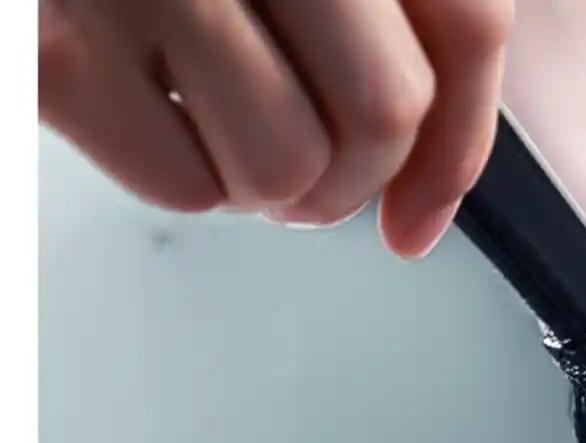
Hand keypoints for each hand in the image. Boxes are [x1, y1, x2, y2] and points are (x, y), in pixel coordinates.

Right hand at [39, 0, 512, 257]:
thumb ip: (381, 30)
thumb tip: (421, 212)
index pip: (465, 25)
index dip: (458, 143)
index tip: (420, 213)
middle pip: (387, 109)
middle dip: (360, 179)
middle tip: (318, 175)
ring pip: (289, 165)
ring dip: (271, 188)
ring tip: (229, 133)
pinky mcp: (59, 57)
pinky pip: (185, 186)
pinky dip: (184, 178)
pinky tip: (157, 114)